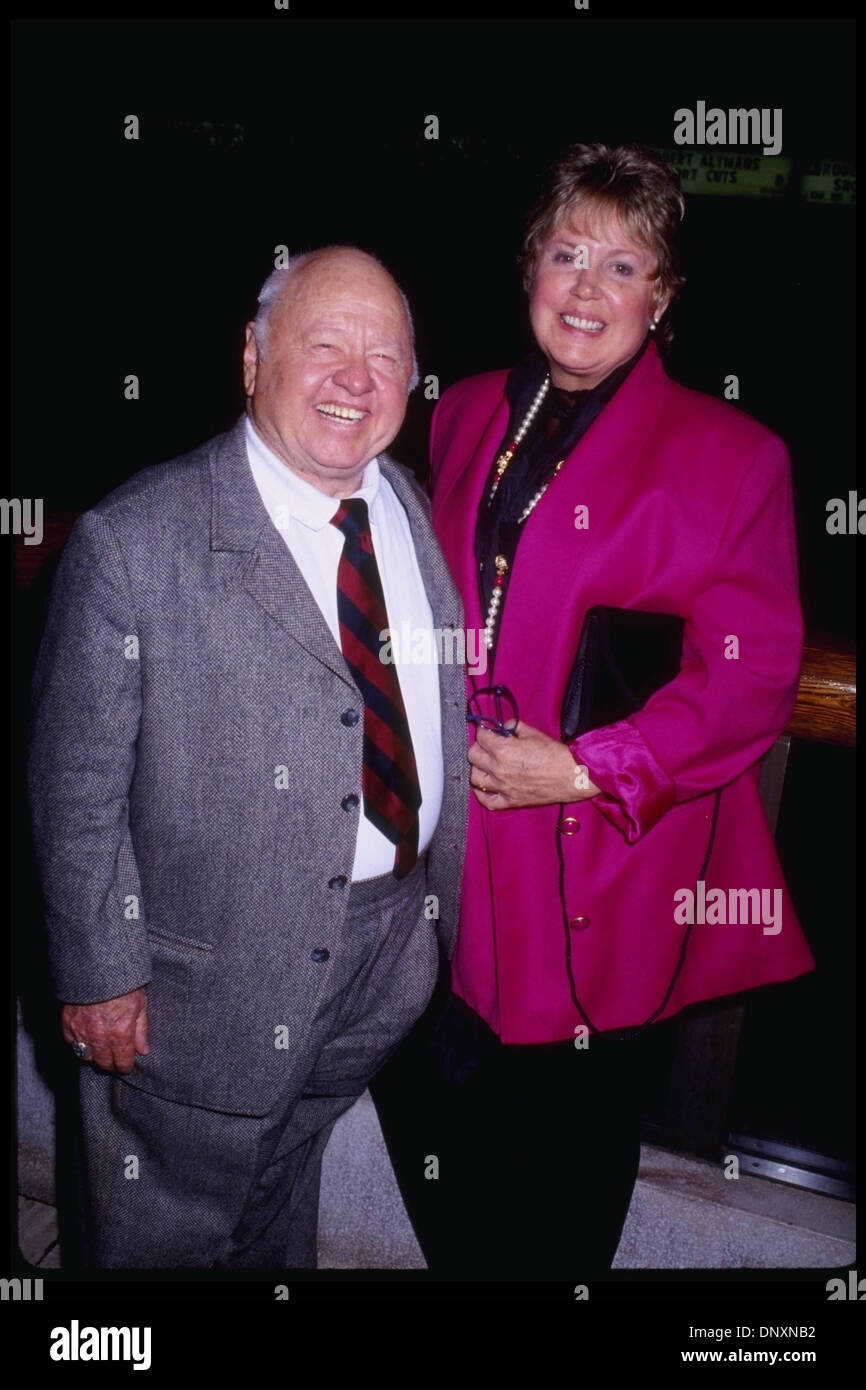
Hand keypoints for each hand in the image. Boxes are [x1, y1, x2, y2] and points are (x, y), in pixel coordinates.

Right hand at [61, 987, 149, 1074]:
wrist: (98, 966)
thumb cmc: (123, 983)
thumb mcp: (139, 1004)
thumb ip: (141, 1030)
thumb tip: (143, 1050)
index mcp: (120, 1033)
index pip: (122, 1062)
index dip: (125, 1066)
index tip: (126, 1066)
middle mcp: (100, 1036)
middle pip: (103, 1063)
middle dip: (110, 1064)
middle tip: (114, 1059)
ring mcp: (81, 1031)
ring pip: (86, 1057)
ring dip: (94, 1055)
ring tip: (100, 1048)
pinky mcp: (67, 1024)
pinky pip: (71, 1043)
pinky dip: (78, 1043)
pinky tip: (85, 1037)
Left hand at [468, 720, 600, 809]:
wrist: (571, 775)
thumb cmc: (554, 753)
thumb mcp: (533, 733)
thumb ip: (514, 727)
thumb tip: (504, 727)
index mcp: (502, 750)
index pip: (480, 737)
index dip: (484, 731)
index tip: (488, 731)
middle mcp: (498, 769)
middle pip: (472, 756)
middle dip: (479, 747)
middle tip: (488, 746)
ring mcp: (502, 787)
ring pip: (475, 778)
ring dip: (479, 769)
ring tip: (487, 765)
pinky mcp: (510, 801)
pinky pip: (487, 801)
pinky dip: (482, 794)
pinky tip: (486, 786)